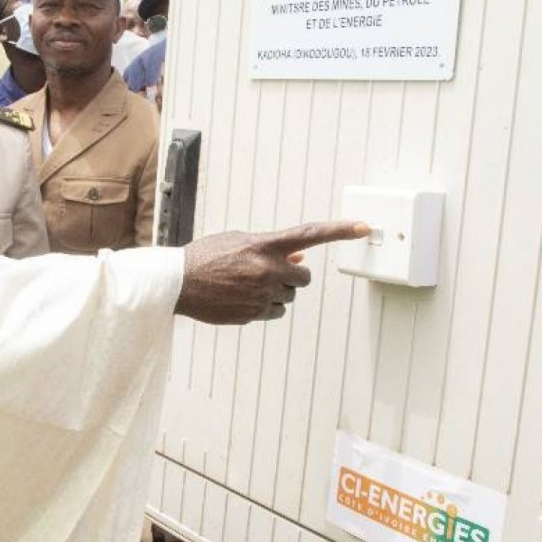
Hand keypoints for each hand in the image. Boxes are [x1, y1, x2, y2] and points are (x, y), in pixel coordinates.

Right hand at [175, 221, 368, 324]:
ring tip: (247, 286)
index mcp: (264, 244)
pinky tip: (243, 299)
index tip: (364, 227)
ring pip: (289, 297)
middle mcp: (267, 269)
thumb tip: (300, 259)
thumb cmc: (205, 258)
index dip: (340, 230)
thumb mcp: (238, 241)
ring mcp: (262, 294)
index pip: (310, 234)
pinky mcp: (254, 314)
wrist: (177, 283)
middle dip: (293, 276)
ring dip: (277, 292)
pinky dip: (266, 307)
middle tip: (271, 274)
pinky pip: (275, 312)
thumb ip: (270, 248)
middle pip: (304, 278)